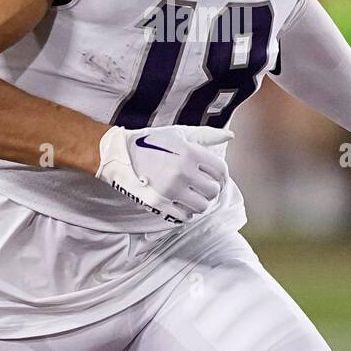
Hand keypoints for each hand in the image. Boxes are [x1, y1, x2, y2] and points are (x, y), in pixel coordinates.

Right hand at [95, 124, 232, 222]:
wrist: (121, 155)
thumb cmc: (152, 143)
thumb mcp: (179, 134)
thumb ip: (206, 135)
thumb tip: (230, 135)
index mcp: (190, 153)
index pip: (220, 170)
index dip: (222, 177)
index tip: (217, 179)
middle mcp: (183, 172)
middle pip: (213, 191)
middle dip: (210, 190)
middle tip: (203, 188)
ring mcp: (171, 190)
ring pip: (201, 206)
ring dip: (200, 202)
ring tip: (193, 196)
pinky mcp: (160, 203)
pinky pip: (184, 216)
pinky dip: (186, 212)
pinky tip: (181, 203)